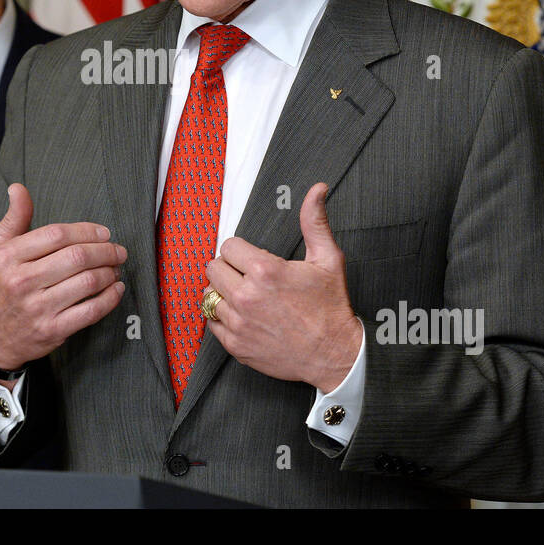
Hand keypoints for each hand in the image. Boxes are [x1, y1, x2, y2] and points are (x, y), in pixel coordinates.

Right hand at [0, 183, 126, 380]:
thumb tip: (18, 189)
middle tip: (117, 250)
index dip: (87, 230)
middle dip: (105, 250)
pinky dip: (110, 298)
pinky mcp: (52, 330)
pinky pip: (90, 311)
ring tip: (115, 268)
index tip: (103, 232)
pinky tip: (115, 289)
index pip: (57, 234)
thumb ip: (14, 218)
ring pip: (87, 282)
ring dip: (110, 272)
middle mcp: (21, 281)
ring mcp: (38, 308)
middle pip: (77, 257)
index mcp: (8, 257)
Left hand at [205, 183, 362, 392]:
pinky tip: (242, 315)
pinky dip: (222, 317)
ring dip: (223, 293)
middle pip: (213, 268)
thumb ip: (315, 222)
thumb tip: (316, 190)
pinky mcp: (235, 345)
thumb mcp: (328, 259)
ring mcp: (239, 323)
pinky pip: (211, 323)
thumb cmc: (331, 307)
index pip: (228, 246)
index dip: (241, 251)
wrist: (334, 354)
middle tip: (247, 276)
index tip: (252, 259)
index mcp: (265, 271)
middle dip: (229, 268)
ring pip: (208, 295)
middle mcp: (247, 297)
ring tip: (244, 296)